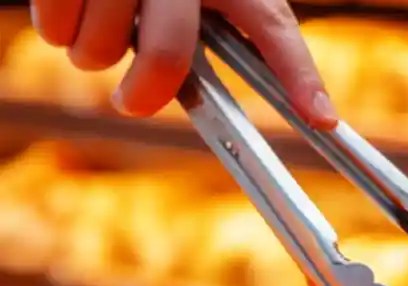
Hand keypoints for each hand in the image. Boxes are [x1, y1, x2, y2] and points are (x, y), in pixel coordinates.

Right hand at [28, 0, 336, 126]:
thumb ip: (213, 37)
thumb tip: (225, 105)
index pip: (273, 26)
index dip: (300, 76)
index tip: (321, 120)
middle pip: (166, 53)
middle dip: (144, 92)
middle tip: (133, 101)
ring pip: (101, 47)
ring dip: (93, 52)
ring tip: (102, 23)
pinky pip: (54, 27)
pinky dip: (58, 30)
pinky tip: (73, 8)